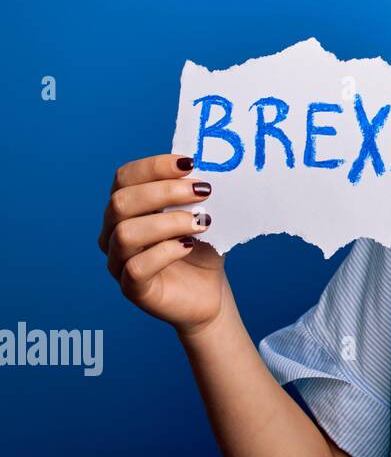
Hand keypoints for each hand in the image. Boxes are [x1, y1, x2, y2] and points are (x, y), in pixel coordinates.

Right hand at [98, 153, 229, 335]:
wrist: (210, 293)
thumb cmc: (202, 249)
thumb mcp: (200, 214)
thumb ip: (196, 193)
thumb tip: (210, 165)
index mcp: (127, 208)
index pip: (124, 177)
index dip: (154, 166)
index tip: (190, 163)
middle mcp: (113, 232)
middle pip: (121, 201)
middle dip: (165, 191)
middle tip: (203, 191)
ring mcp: (118, 262)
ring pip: (126, 233)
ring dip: (169, 222)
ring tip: (202, 223)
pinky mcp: (132, 288)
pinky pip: (136, 267)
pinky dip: (166, 252)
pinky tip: (189, 246)